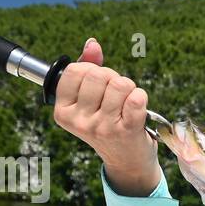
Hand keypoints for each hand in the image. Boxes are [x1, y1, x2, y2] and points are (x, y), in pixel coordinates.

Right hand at [53, 38, 159, 195]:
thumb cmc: (108, 124)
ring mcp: (102, 127)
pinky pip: (137, 97)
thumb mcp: (91, 99)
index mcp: (63, 111)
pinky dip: (141, 97)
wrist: (127, 162)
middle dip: (113, 78)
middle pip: (99, 74)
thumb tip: (92, 44)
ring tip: (127, 105)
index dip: (92, 69)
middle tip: (116, 97)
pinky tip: (138, 110)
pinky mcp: (125, 131)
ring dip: (129, 89)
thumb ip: (88, 68)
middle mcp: (79, 121)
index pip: (75, 70)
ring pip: (121, 84)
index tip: (98, 85)